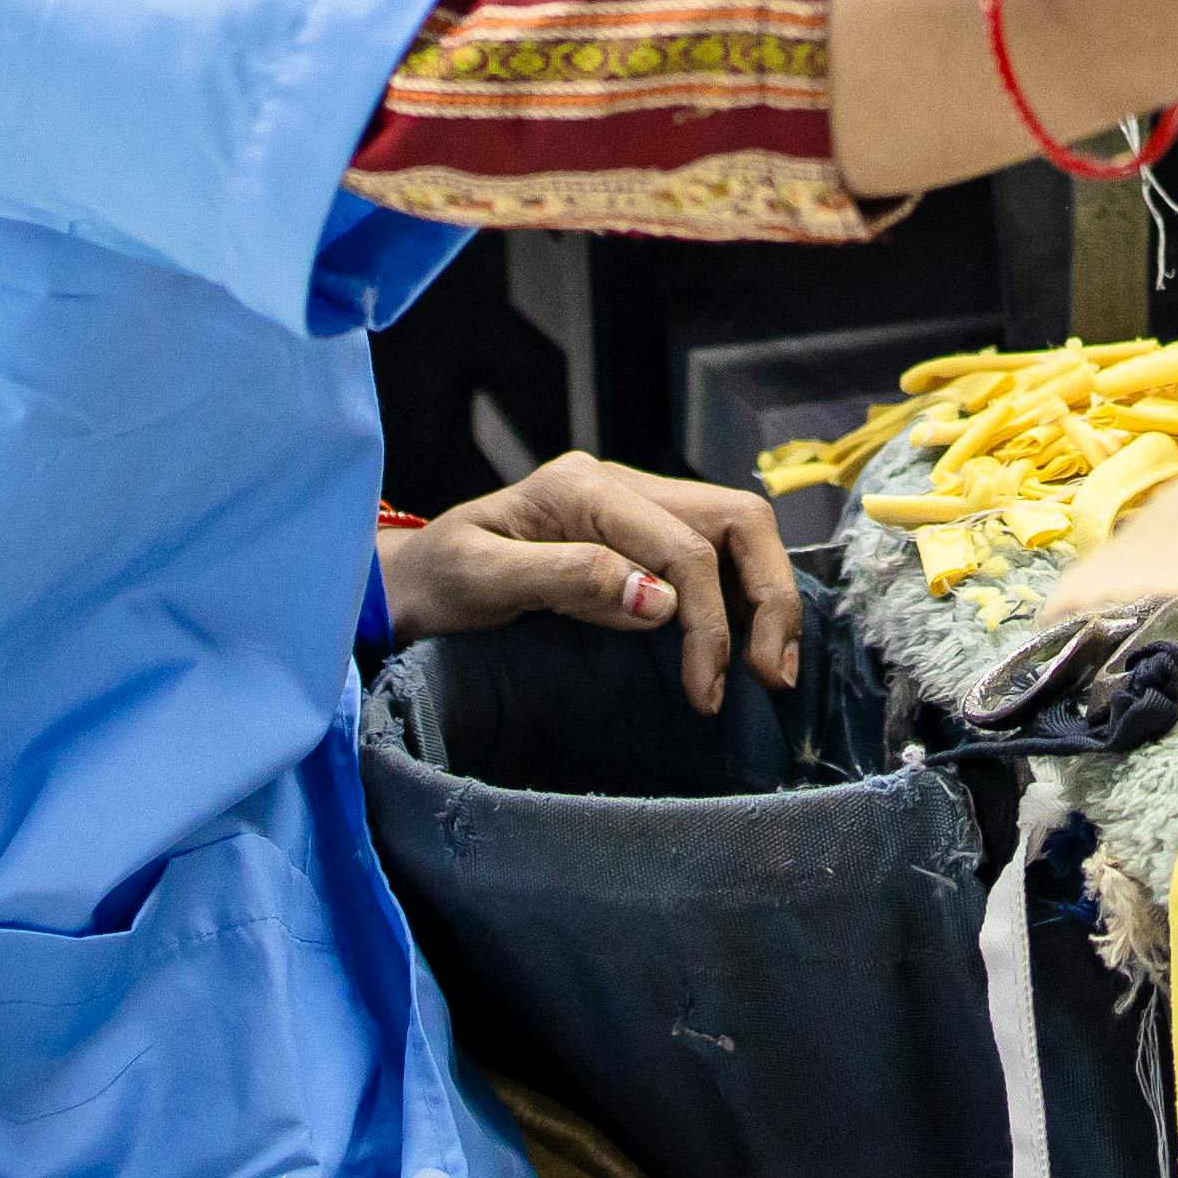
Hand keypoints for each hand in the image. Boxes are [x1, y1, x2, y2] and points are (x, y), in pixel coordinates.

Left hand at [377, 455, 804, 713]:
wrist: (407, 584)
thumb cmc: (434, 584)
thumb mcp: (480, 580)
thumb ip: (568, 580)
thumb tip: (661, 601)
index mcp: (582, 488)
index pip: (682, 546)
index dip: (708, 620)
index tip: (704, 692)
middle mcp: (620, 485)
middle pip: (735, 519)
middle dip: (765, 598)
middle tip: (770, 678)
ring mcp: (634, 506)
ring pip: (738, 531)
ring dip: (765, 598)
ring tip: (771, 670)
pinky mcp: (640, 537)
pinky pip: (716, 554)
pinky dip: (744, 598)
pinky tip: (747, 646)